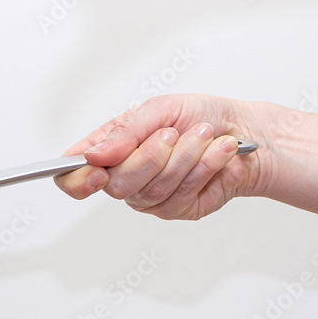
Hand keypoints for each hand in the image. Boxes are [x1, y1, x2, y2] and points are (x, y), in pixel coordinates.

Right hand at [55, 95, 268, 219]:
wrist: (245, 131)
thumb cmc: (198, 115)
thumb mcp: (158, 109)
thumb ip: (124, 132)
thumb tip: (94, 155)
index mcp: (108, 149)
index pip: (72, 174)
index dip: (77, 180)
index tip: (98, 172)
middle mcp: (125, 176)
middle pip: (117, 185)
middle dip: (151, 156)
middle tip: (172, 133)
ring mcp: (151, 197)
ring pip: (154, 189)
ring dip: (185, 157)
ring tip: (203, 135)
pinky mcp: (180, 208)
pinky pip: (183, 195)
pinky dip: (204, 168)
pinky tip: (216, 152)